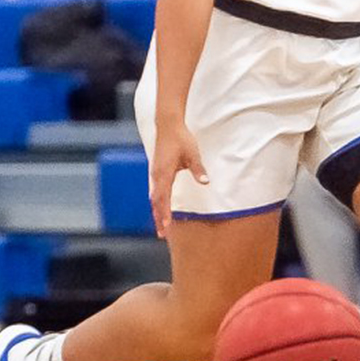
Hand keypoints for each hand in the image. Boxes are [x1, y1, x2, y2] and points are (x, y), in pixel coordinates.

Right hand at [148, 116, 208, 238]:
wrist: (168, 125)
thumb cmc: (180, 139)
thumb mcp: (192, 154)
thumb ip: (198, 169)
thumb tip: (205, 182)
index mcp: (164, 173)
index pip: (163, 198)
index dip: (164, 213)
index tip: (166, 226)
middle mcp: (156, 176)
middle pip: (155, 202)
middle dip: (158, 218)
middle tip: (162, 235)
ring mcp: (155, 174)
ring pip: (154, 198)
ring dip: (157, 212)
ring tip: (160, 227)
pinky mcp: (156, 173)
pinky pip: (155, 192)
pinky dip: (157, 203)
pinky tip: (160, 210)